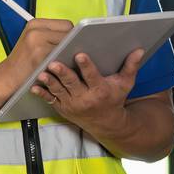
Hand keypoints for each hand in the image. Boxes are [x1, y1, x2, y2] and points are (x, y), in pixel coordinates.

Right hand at [0, 18, 73, 87]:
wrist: (6, 77)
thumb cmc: (23, 62)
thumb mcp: (33, 42)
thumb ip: (51, 36)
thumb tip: (79, 37)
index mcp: (35, 23)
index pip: (66, 25)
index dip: (72, 36)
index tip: (73, 46)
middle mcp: (36, 29)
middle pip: (68, 32)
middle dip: (72, 44)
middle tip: (70, 55)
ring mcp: (37, 41)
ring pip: (66, 43)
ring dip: (70, 53)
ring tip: (67, 62)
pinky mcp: (39, 54)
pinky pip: (60, 56)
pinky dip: (64, 62)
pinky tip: (62, 68)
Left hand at [32, 48, 146, 136]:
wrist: (106, 124)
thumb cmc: (114, 99)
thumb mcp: (125, 84)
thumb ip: (131, 66)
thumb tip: (140, 49)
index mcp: (100, 90)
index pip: (92, 76)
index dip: (86, 66)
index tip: (80, 54)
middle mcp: (85, 98)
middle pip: (72, 84)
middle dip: (63, 74)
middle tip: (54, 63)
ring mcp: (72, 104)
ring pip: (59, 91)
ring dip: (49, 82)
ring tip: (41, 73)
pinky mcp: (63, 108)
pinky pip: (50, 100)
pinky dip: (42, 94)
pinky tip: (33, 86)